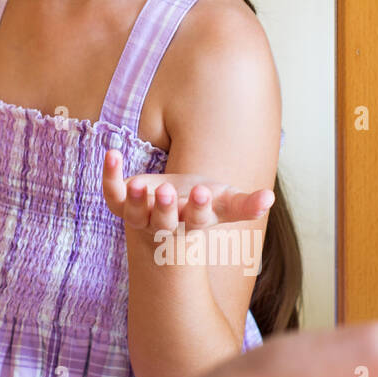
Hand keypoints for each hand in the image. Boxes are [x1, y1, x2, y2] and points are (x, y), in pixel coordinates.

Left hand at [101, 150, 273, 236]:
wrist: (164, 214)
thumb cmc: (200, 204)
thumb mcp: (224, 203)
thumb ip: (246, 204)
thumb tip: (269, 199)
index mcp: (192, 222)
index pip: (196, 219)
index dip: (199, 208)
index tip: (202, 193)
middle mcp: (164, 223)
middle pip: (164, 222)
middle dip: (166, 209)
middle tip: (169, 192)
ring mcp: (140, 215)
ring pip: (134, 215)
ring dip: (135, 201)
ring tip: (138, 184)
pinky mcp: (121, 202)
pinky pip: (112, 193)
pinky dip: (109, 176)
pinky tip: (112, 153)